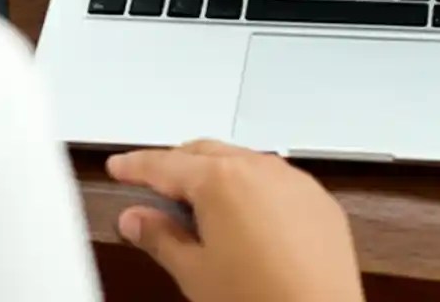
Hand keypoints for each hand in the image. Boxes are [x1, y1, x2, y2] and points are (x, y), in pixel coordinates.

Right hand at [107, 141, 364, 301]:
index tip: (120, 167)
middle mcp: (260, 169)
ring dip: (216, 172)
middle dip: (176, 163)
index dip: (136, 166)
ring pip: (243, 161)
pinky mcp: (319, 199)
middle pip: (204, 152)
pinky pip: (277, 179)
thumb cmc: (262, 300)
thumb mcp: (195, 273)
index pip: (165, 163)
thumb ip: (161, 238)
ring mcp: (294, 181)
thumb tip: (137, 220)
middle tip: (151, 182)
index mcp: (221, 180)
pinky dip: (252, 188)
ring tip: (197, 204)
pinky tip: (244, 217)